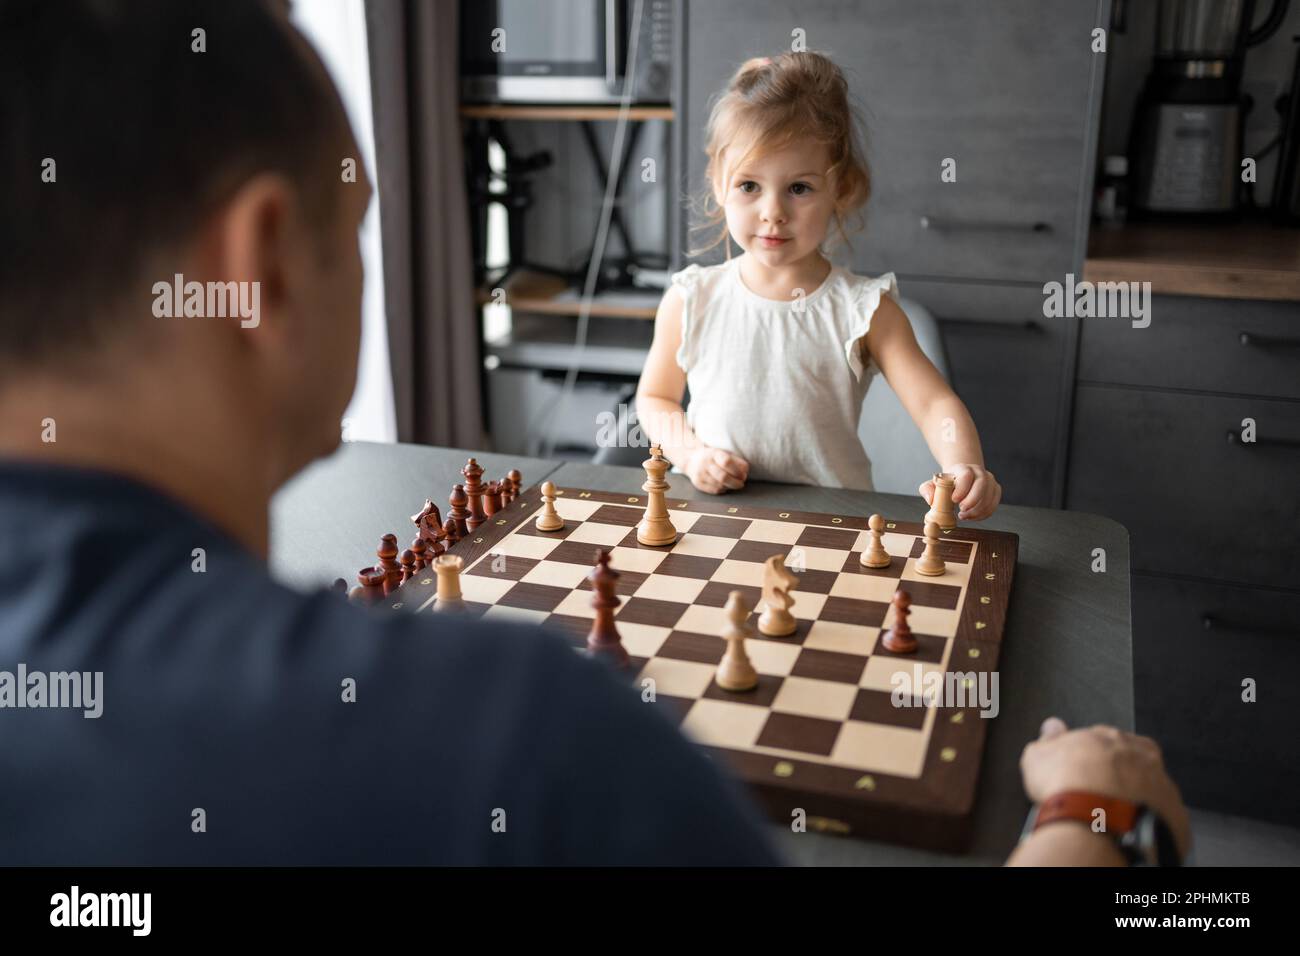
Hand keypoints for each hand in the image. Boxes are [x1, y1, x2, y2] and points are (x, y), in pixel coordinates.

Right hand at [684, 446, 748, 494]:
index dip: (737, 470)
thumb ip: (737, 461)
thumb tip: (745, 470)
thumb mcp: (725, 453)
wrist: (691, 460)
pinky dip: (723, 489)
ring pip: (720, 485)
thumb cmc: (714, 457)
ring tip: (733, 484)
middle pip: (723, 477)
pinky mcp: (698, 483)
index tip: (743, 474)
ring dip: (730, 487)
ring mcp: (700, 474)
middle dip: (736, 483)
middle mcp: (705, 463)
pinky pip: (714, 490)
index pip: (727, 462)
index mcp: (714, 453)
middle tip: (741, 483)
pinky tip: (725, 486)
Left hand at [920, 464, 1000, 520]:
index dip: (962, 489)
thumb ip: (927, 490)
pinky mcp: (995, 490)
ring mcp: (989, 480)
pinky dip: (984, 513)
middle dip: (973, 500)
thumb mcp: (933, 484)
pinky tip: (972, 517)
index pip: (966, 475)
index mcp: (963, 468)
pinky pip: (994, 503)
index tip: (954, 500)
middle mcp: (979, 472)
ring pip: (990, 495)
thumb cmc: (946, 483)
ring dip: (978, 510)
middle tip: (962, 511)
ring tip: (964, 516)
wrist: (961, 479)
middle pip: (982, 484)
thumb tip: (930, 500)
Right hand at [1020, 717, 1190, 860]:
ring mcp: (1162, 786)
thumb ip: (1048, 740)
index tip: (1080, 769)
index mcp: (1111, 737)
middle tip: (1096, 791)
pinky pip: (1161, 816)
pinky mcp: (1174, 816)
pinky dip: (1146, 820)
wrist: (1096, 821)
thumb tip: (1052, 728)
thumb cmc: (1068, 785)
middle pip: (1131, 761)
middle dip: (1116, 773)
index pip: (1103, 739)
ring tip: (1111, 814)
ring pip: (1149, 787)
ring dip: (1134, 796)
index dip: (1090, 756)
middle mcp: (1142, 757)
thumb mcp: (1039, 756)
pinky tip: (1128, 828)